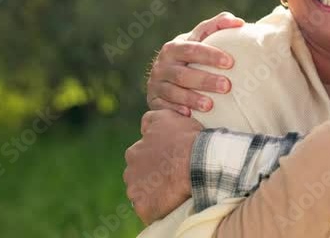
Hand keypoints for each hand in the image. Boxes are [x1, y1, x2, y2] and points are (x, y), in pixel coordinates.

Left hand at [124, 109, 201, 223]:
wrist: (199, 161)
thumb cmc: (186, 139)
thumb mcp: (167, 118)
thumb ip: (150, 119)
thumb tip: (143, 125)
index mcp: (134, 152)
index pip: (140, 160)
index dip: (155, 161)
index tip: (169, 162)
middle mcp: (130, 171)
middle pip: (139, 178)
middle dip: (151, 178)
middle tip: (171, 176)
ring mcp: (135, 191)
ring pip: (142, 194)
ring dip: (153, 193)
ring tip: (173, 190)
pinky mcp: (144, 208)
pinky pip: (148, 211)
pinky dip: (157, 208)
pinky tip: (171, 202)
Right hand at [147, 11, 244, 113]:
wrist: (166, 76)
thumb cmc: (191, 55)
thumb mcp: (200, 39)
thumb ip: (217, 26)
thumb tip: (239, 22)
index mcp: (174, 47)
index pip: (192, 49)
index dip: (210, 55)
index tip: (230, 62)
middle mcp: (162, 65)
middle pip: (183, 74)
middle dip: (205, 80)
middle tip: (226, 86)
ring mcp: (157, 84)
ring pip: (174, 92)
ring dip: (192, 98)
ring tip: (210, 105)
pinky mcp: (155, 101)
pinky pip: (164, 107)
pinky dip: (176, 110)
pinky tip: (189, 115)